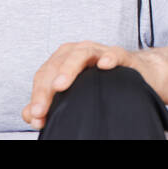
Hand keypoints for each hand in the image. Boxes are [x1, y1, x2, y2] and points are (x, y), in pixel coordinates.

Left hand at [22, 41, 145, 129]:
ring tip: (60, 85)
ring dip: (69, 69)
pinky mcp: (123, 55)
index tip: (36, 117)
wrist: (137, 75)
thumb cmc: (101, 83)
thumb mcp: (73, 93)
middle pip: (58, 64)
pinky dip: (108, 57)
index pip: (44, 75)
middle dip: (47, 87)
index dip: (37, 95)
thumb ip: (50, 102)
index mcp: (63, 60)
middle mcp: (79, 52)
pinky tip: (104, 65)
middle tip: (41, 109)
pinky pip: (115, 53)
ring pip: (81, 54)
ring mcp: (101, 51)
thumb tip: (30, 115)